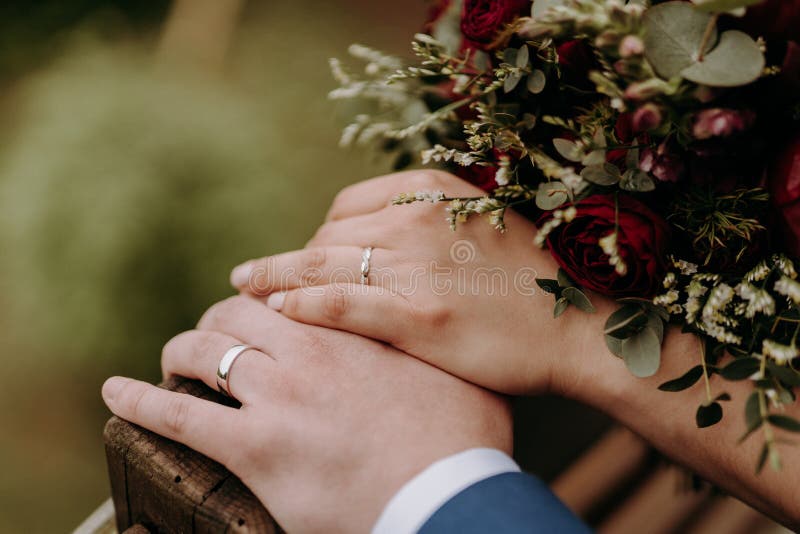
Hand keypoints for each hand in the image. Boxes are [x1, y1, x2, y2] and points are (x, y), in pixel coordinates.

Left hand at [101, 295, 510, 532]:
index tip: (260, 303)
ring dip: (182, 350)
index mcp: (351, 330)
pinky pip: (177, 415)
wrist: (446, 496)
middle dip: (218, 318)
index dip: (266, 296)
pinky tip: (115, 391)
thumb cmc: (462, 440)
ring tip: (174, 357)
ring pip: (205, 353)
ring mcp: (276, 398)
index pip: (289, 291)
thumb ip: (426, 341)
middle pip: (236, 314)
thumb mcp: (458, 372)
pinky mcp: (253, 448)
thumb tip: (425, 320)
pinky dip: (139, 401)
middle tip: (214, 331)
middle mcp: (306, 353)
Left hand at [230, 170, 601, 393]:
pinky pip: (337, 304)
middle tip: (262, 280)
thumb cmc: (530, 281)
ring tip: (244, 290)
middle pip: (327, 236)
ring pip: (321, 266)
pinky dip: (299, 306)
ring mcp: (416, 266)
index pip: (347, 207)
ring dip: (275, 280)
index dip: (318, 235)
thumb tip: (371, 232)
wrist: (578, 327)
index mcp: (434, 189)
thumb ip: (426, 219)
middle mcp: (419, 219)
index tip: (305, 257)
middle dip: (292, 261)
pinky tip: (275, 312)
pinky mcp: (416, 316)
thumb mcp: (480, 222)